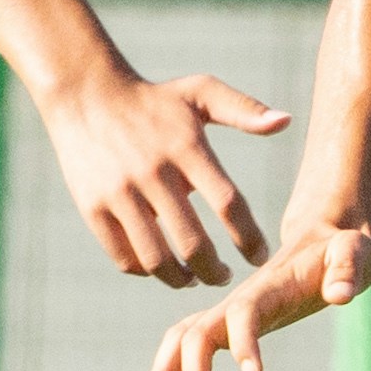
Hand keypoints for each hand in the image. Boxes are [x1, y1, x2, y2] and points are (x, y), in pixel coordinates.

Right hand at [38, 68, 281, 286]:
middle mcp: (153, 173)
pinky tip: (162, 267)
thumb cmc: (155, 98)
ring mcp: (120, 193)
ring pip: (156, 258)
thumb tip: (286, 122)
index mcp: (186, 148)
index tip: (261, 257)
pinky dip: (146, 271)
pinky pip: (123, 256)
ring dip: (181, 279)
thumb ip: (244, 109)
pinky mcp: (93, 207)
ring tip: (194, 278)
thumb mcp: (200, 91)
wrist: (85, 95)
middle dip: (215, 271)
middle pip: (193, 242)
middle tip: (227, 278)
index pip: (229, 203)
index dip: (249, 238)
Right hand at [153, 223, 370, 370]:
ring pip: (183, 337)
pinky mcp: (231, 323)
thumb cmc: (343, 251)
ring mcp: (231, 311)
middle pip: (198, 330)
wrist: (321, 242)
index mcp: (269, 286)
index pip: (244, 313)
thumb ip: (349, 269)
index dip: (245, 341)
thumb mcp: (357, 252)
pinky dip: (176, 367)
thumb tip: (340, 295)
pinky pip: (191, 343)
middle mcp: (240, 299)